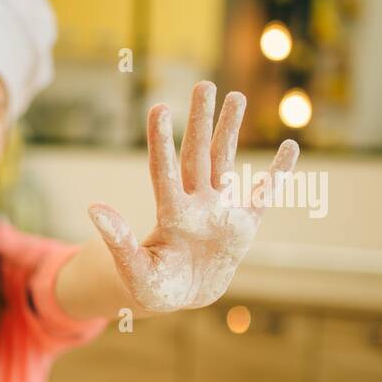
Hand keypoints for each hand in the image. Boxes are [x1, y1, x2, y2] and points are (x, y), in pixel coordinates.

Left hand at [87, 81, 299, 311]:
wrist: (181, 297)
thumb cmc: (153, 286)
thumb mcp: (133, 269)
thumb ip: (118, 240)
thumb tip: (92, 208)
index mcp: (170, 214)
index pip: (164, 170)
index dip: (161, 141)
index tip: (158, 108)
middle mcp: (194, 204)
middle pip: (198, 155)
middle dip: (200, 120)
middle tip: (203, 84)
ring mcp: (220, 211)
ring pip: (226, 162)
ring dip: (230, 130)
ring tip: (236, 96)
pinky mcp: (244, 225)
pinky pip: (264, 195)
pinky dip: (278, 174)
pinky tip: (289, 147)